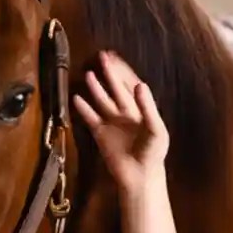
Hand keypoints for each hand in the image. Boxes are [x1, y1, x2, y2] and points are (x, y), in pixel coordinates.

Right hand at [72, 50, 169, 195]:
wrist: (140, 176)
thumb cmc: (152, 153)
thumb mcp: (156, 129)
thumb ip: (148, 107)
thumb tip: (139, 84)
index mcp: (141, 110)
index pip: (131, 85)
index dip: (124, 71)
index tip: (116, 57)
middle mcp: (126, 113)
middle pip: (115, 88)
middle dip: (109, 73)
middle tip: (101, 56)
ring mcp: (112, 123)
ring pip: (102, 101)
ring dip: (95, 88)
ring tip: (87, 74)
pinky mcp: (100, 134)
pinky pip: (90, 118)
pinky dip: (83, 109)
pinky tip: (76, 98)